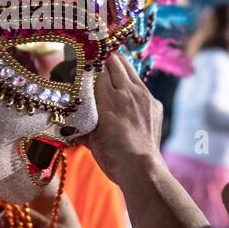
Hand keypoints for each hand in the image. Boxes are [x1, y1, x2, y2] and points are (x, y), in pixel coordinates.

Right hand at [83, 52, 164, 183]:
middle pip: (115, 61)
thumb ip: (82, 118)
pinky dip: (132, 86)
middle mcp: (127, 91)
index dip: (89, 66)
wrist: (140, 167)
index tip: (83, 66)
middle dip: (105, 60)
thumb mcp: (90, 136)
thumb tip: (73, 111)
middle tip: (97, 65)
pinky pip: (141, 86)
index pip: (97, 68)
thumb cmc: (111, 155)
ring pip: (129, 69)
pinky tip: (127, 96)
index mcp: (108, 97)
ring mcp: (144, 95)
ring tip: (111, 73)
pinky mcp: (155, 103)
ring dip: (119, 68)